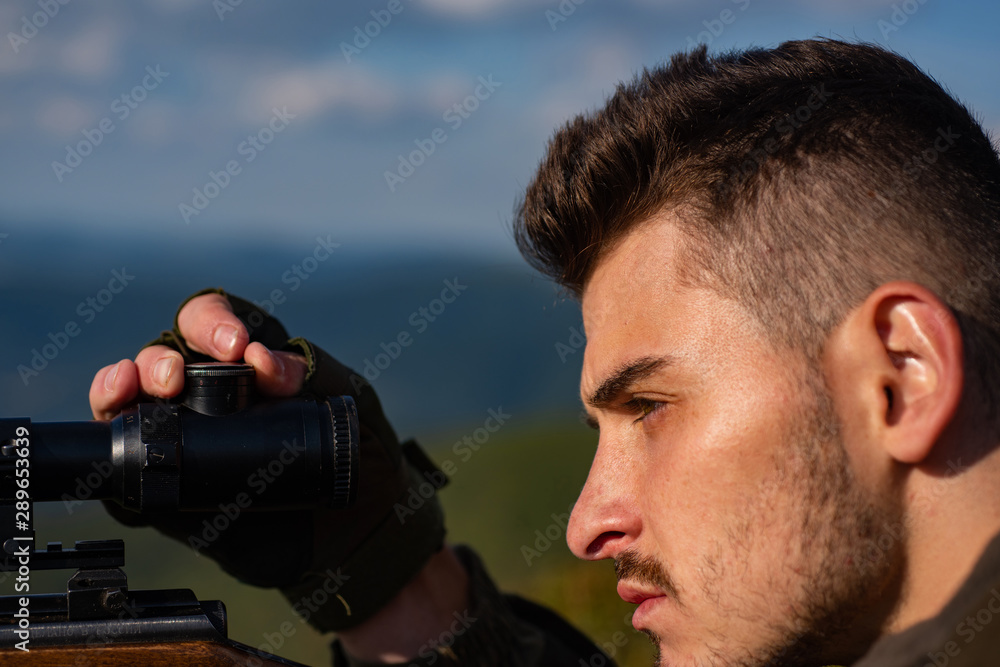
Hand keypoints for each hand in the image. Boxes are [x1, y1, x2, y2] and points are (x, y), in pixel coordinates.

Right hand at [90, 292, 306, 418]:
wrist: (292, 481)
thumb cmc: (293, 414)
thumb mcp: (306, 389)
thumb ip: (293, 371)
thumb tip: (267, 365)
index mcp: (223, 344)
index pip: (208, 315)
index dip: (215, 323)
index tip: (236, 344)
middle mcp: (186, 367)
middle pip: (164, 351)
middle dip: (167, 360)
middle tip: (178, 378)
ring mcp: (160, 399)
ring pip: (137, 378)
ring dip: (142, 378)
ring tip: (158, 389)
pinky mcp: (143, 432)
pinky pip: (115, 411)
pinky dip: (109, 397)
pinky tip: (117, 396)